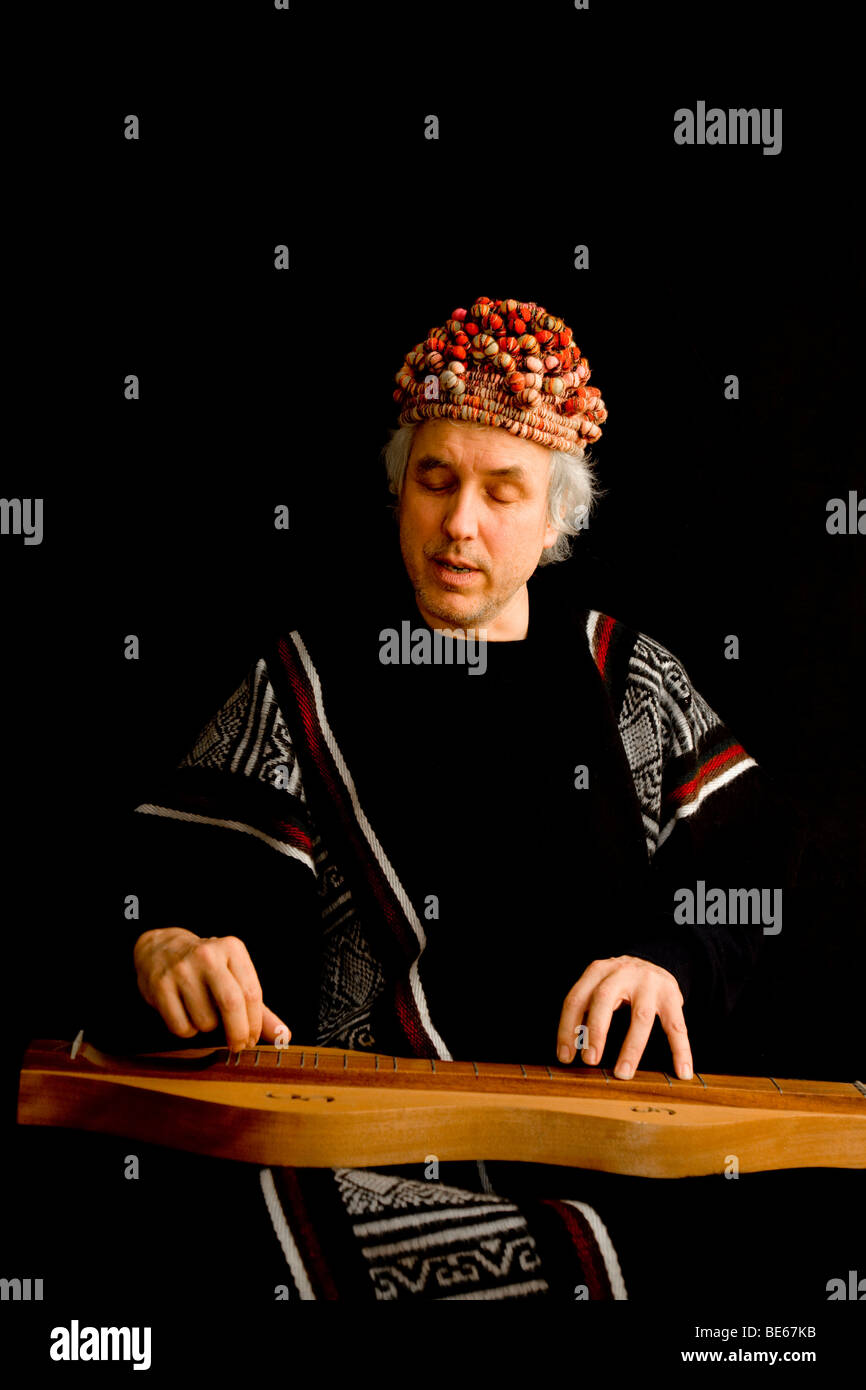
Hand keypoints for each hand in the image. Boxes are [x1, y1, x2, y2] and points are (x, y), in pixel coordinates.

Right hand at [133, 927, 290, 1052]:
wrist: (160, 950)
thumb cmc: (206, 969)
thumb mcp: (235, 978)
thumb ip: (260, 1009)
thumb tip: (284, 1036)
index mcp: (232, 949)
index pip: (252, 993)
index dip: (255, 1024)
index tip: (253, 1039)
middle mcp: (208, 955)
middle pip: (231, 1004)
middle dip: (238, 1033)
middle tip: (238, 1045)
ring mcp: (182, 969)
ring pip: (205, 1020)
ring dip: (208, 1029)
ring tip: (203, 1014)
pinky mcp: (160, 985)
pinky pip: (181, 1026)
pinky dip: (187, 1031)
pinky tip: (185, 1014)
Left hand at [556, 955, 692, 1080]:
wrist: (654, 961)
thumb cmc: (619, 984)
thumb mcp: (598, 986)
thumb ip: (585, 1011)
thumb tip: (569, 1051)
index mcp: (597, 971)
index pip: (576, 999)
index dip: (568, 1029)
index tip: (565, 1057)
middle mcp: (622, 973)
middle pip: (604, 1000)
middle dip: (596, 1032)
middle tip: (589, 1061)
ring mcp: (649, 983)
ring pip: (640, 1017)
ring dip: (631, 1048)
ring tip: (622, 1073)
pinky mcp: (671, 995)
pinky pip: (676, 1026)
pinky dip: (680, 1050)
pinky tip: (682, 1071)